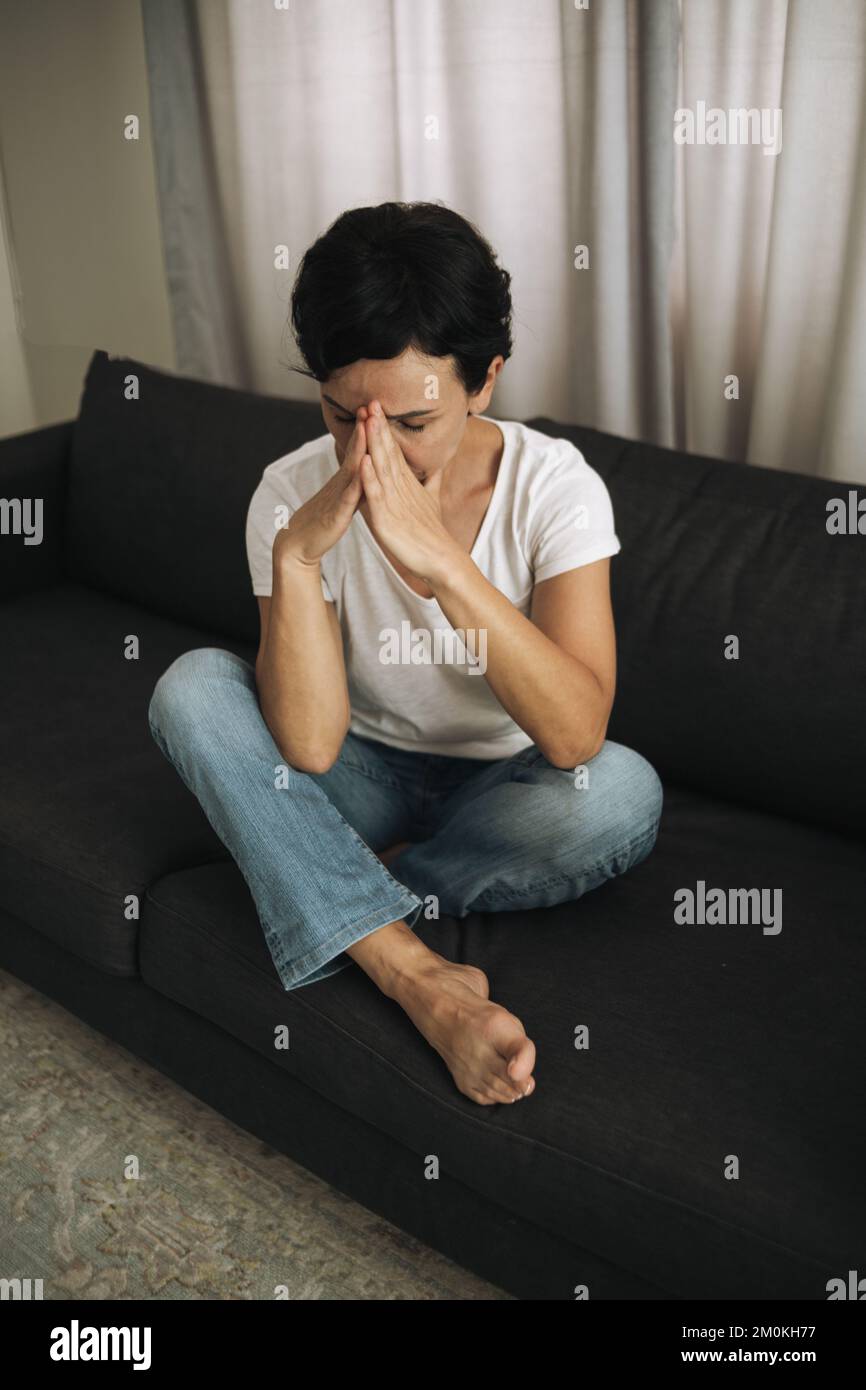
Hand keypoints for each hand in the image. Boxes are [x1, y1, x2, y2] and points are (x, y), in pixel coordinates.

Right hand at [274, 416, 364, 568]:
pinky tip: (363, 469)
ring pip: (352, 468)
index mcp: (346, 480)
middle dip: (364, 427)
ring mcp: (338, 497)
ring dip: (360, 446)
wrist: (299, 543)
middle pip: (356, 451)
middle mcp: (342, 484)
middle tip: (371, 403)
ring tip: (367, 424)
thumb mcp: (343, 498)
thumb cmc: (323, 521)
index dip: (368, 429)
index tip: (376, 406)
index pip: (360, 450)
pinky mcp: (337, 514)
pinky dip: (356, 482)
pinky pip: (348, 496)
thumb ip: (355, 483)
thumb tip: (369, 470)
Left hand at [360, 403, 460, 583]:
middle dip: (379, 427)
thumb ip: (431, 481)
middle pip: (388, 453)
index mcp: (407, 485)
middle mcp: (401, 489)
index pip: (394, 452)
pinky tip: (363, 460)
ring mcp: (395, 503)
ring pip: (382, 468)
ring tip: (368, 420)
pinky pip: (377, 496)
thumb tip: (438, 464)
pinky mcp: (387, 520)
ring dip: (374, 443)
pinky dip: (370, 478)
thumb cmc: (433, 534)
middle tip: (371, 401)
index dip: (385, 429)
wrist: (442, 561)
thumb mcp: (431, 501)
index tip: (377, 406)